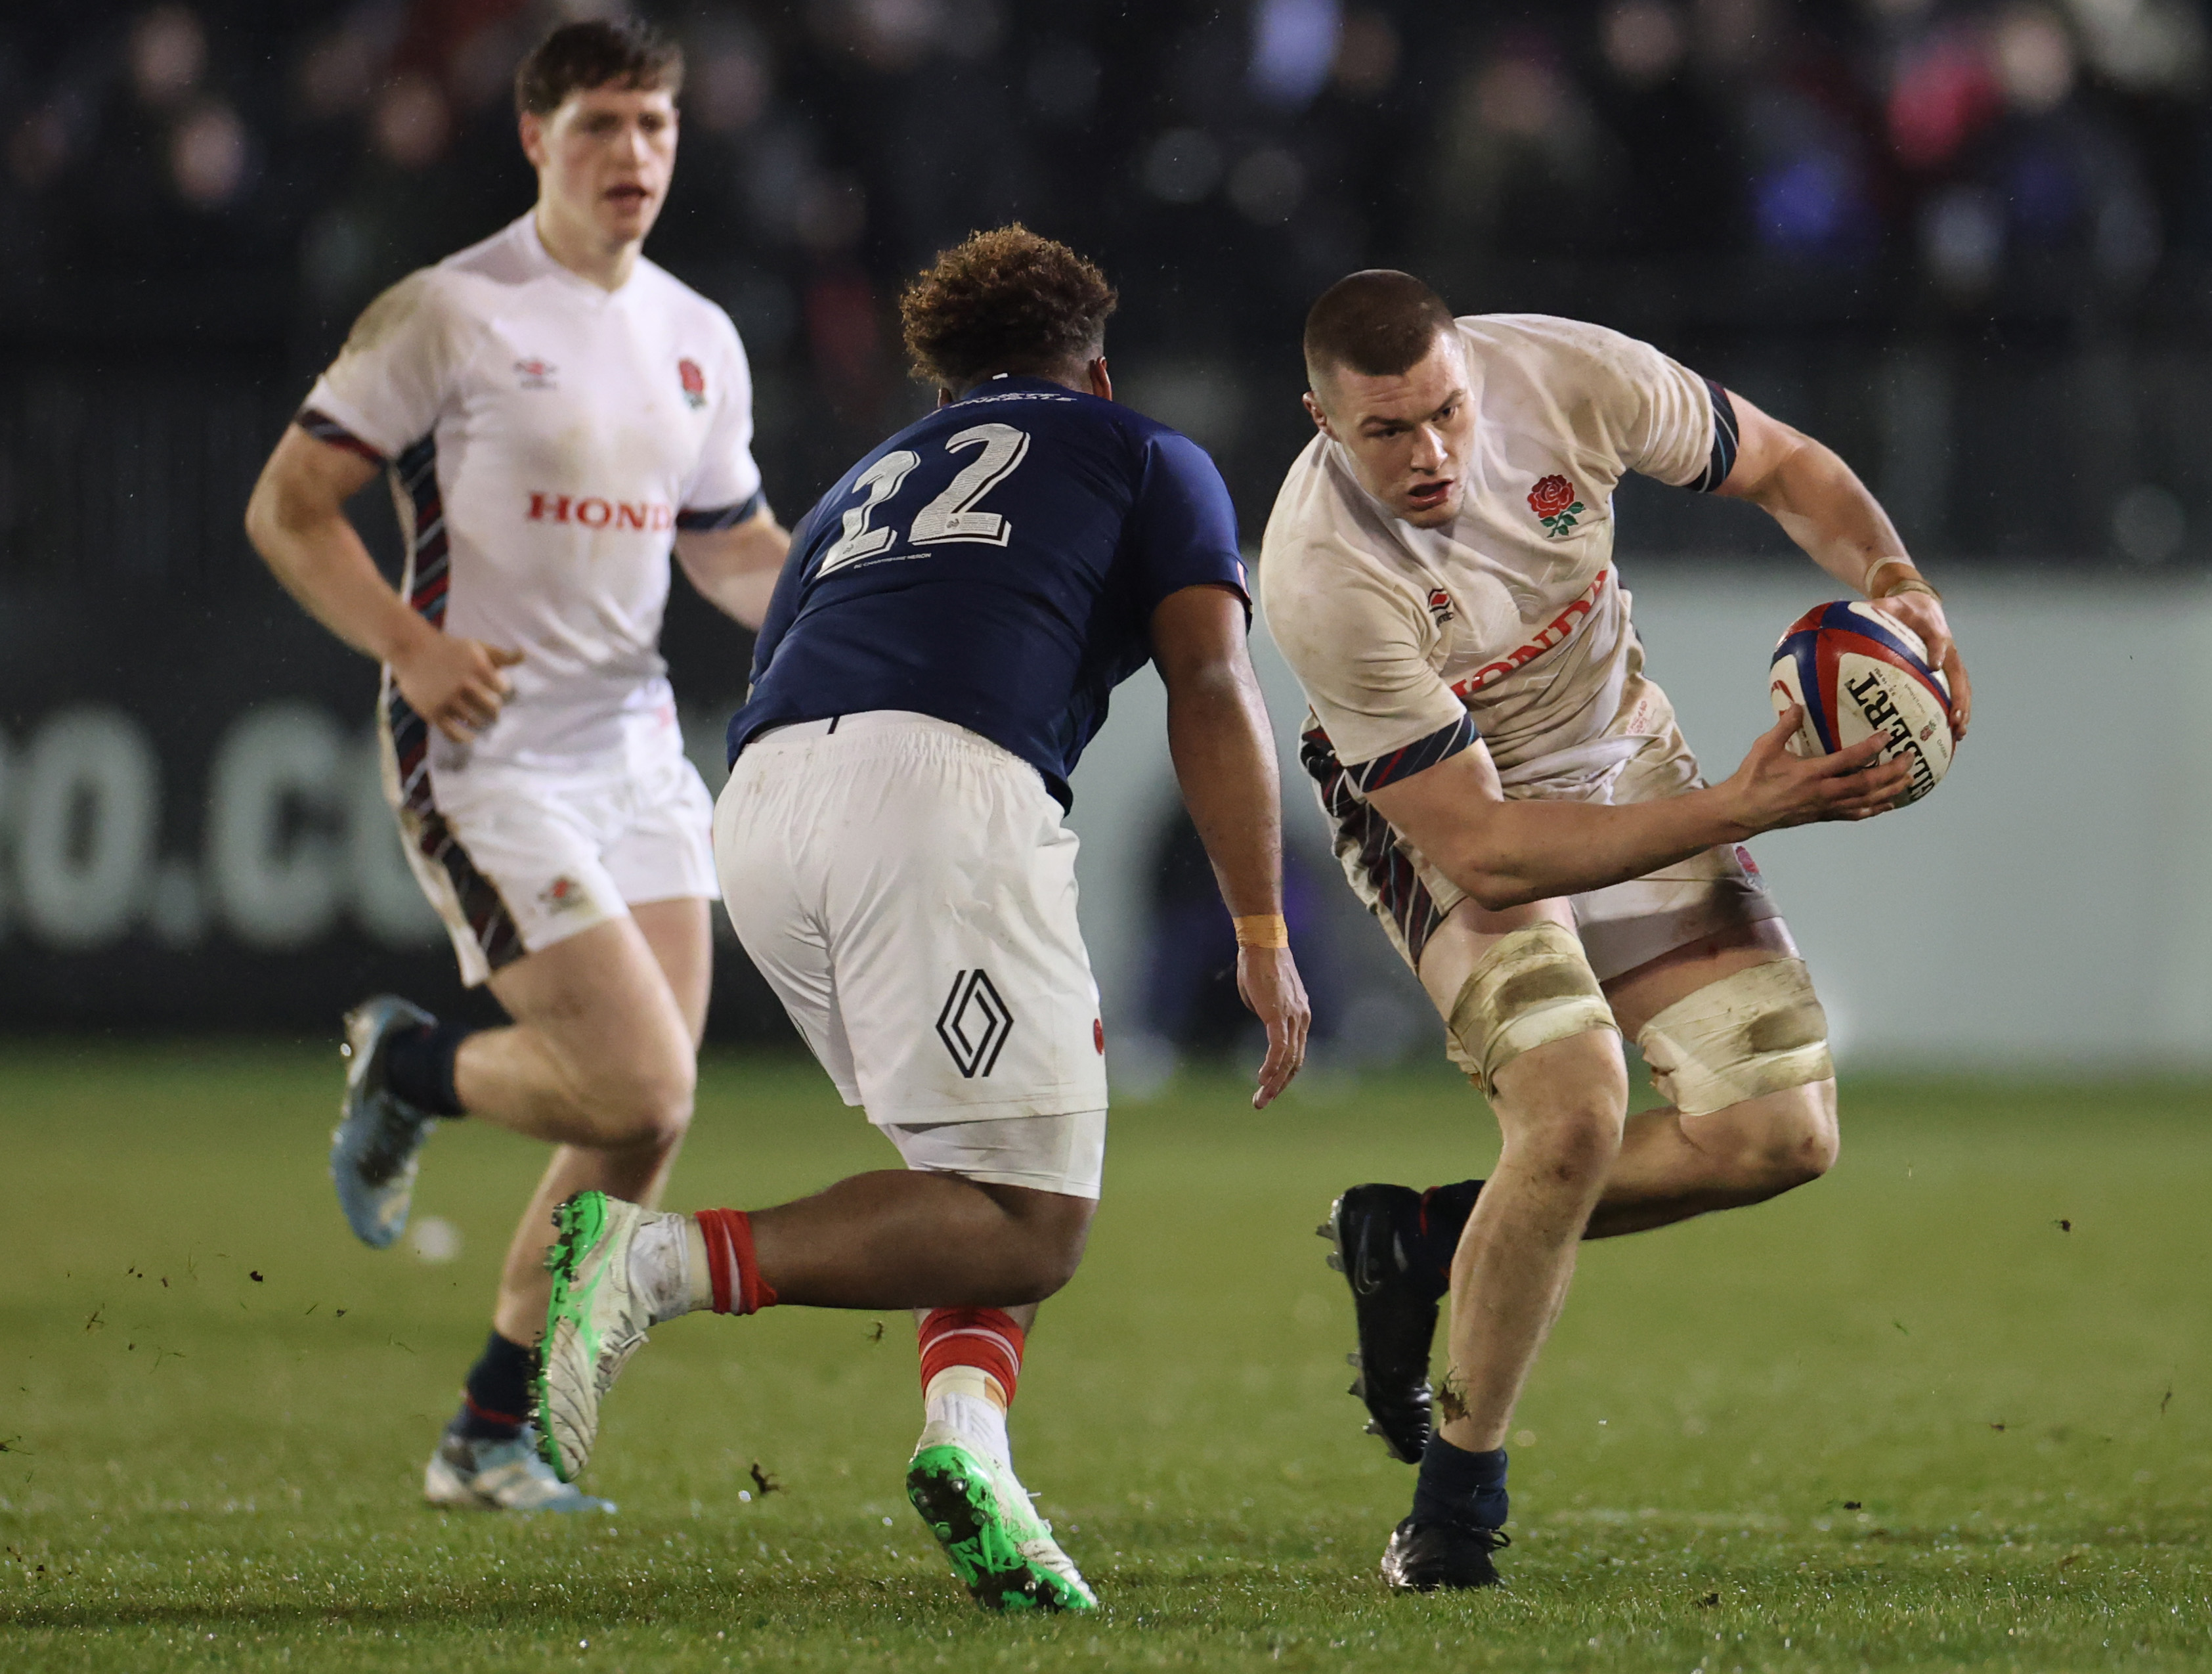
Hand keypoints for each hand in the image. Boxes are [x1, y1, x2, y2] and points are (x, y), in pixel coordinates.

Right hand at [391, 633, 523, 742]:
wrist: (412, 650)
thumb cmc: (449, 649)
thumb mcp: (476, 647)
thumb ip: (501, 655)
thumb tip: (524, 655)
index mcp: (478, 668)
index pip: (503, 689)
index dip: (501, 690)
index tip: (496, 690)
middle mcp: (464, 684)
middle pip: (492, 708)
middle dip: (494, 710)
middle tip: (493, 713)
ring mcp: (448, 699)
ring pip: (476, 721)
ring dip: (480, 722)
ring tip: (481, 720)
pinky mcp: (433, 712)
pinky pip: (454, 733)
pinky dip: (464, 738)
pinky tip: (470, 738)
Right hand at [1236, 945, 1310, 1109]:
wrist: (1262, 943)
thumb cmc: (1258, 965)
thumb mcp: (1263, 995)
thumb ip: (1265, 1012)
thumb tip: (1261, 1017)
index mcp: (1300, 1014)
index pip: (1296, 1052)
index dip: (1284, 1073)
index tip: (1270, 1087)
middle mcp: (1301, 1018)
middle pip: (1295, 1062)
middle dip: (1279, 1086)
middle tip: (1262, 1102)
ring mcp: (1293, 1017)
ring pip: (1288, 1060)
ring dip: (1273, 1083)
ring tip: (1259, 1099)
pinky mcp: (1279, 1014)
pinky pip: (1279, 1048)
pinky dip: (1272, 1066)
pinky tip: (1262, 1080)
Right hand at [1719, 707, 1913, 832]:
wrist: (1742, 812)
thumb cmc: (1752, 778)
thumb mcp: (1765, 748)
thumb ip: (1784, 726)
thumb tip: (1799, 704)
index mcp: (1811, 773)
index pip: (1849, 760)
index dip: (1871, 748)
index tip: (1888, 735)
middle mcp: (1823, 792)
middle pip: (1866, 784)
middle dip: (1891, 772)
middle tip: (1909, 759)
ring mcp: (1825, 807)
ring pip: (1865, 800)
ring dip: (1889, 790)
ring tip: (1908, 780)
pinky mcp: (1822, 816)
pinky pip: (1853, 813)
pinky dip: (1872, 809)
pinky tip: (1886, 805)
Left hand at [1869, 590, 1970, 740]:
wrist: (1919, 603)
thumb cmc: (1899, 608)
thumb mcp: (1884, 606)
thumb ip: (1867, 613)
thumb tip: (1838, 619)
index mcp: (1929, 627)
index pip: (1936, 637)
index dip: (1936, 650)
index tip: (1932, 666)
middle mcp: (1945, 645)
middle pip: (1957, 672)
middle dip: (1957, 696)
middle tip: (1953, 719)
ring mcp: (1950, 659)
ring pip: (1962, 685)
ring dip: (1962, 708)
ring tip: (1958, 732)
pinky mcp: (1948, 668)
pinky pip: (1957, 689)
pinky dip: (1958, 708)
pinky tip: (1954, 730)